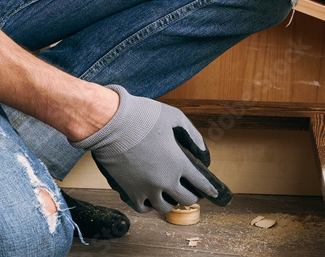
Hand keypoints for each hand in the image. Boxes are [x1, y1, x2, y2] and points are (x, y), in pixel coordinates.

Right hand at [70, 85, 231, 213]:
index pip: (201, 183)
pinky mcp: (128, 192)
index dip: (210, 189)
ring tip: (171, 194)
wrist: (110, 123)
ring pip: (165, 207)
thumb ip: (192, 134)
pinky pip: (143, 208)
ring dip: (171, 202)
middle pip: (186, 199)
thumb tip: (203, 151)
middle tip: (191, 191)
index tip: (214, 193)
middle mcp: (164, 180)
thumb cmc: (142, 116)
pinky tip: (152, 197)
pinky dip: (150, 205)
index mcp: (178, 163)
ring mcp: (145, 189)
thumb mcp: (174, 117)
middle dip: (192, 196)